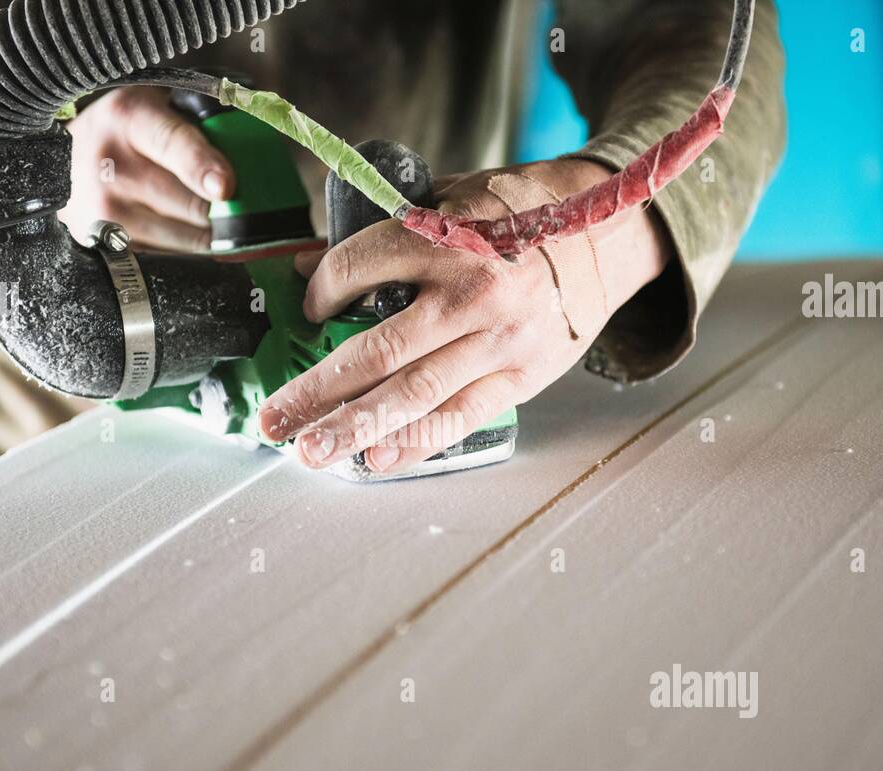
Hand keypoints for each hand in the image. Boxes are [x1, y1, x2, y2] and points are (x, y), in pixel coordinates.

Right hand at [59, 87, 233, 251]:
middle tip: (243, 208)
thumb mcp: (158, 104)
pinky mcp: (103, 242)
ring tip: (215, 219)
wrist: (60, 158)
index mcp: (130, 117)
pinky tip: (186, 232)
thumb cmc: (127, 130)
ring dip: (211, 234)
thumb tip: (256, 151)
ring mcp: (103, 208)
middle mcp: (110, 164)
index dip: (202, 168)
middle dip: (227, 212)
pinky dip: (187, 249)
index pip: (173, 145)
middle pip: (191, 204)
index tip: (225, 187)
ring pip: (186, 238)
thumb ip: (203, 119)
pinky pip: (168, 257)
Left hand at [256, 159, 671, 474]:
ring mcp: (500, 342)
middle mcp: (474, 294)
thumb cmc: (524, 213)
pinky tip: (375, 460)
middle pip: (378, 351)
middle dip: (317, 391)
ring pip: (415, 396)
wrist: (609, 236)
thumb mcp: (454, 197)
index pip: (361, 269)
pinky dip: (415, 443)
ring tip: (311, 452)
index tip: (309, 307)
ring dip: (355, 428)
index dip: (322, 291)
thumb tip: (308, 268)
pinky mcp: (522, 376)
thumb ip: (388, 231)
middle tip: (274, 420)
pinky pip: (461, 417)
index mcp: (451, 237)